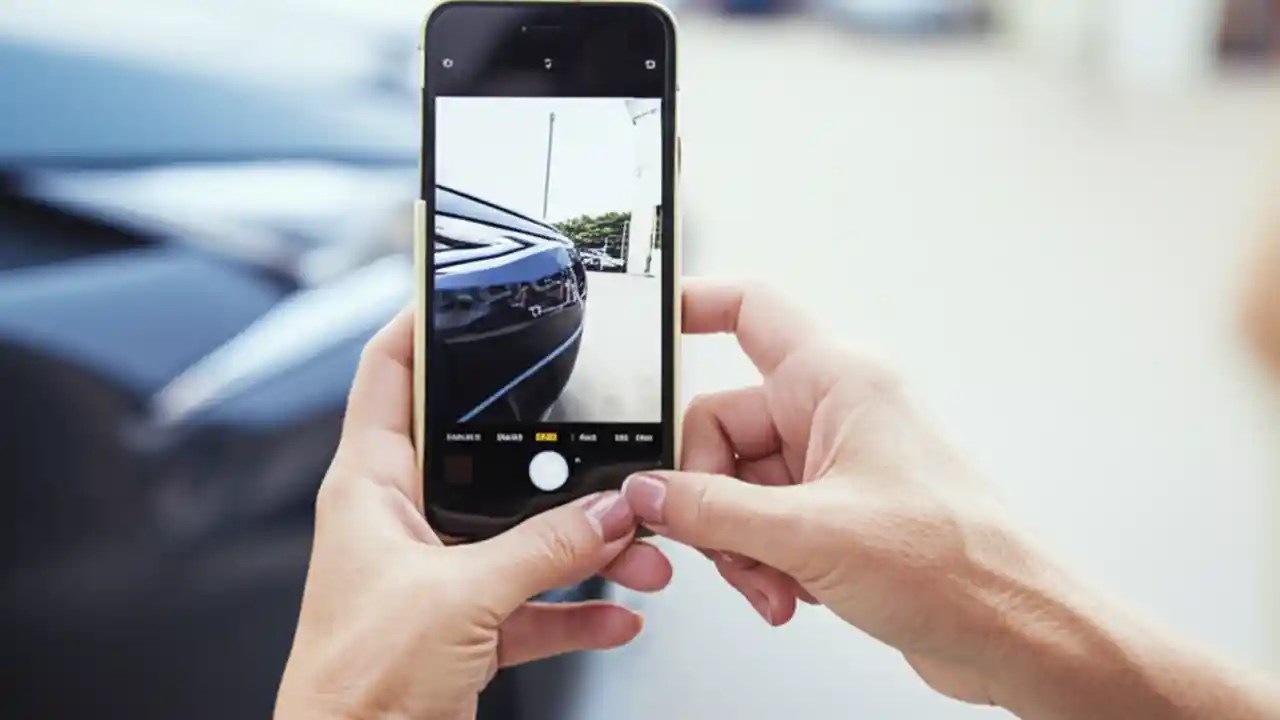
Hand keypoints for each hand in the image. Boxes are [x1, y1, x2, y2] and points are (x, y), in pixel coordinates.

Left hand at [276, 307, 671, 719]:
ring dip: (582, 542)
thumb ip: (542, 552)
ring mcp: (435, 574)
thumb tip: (606, 515)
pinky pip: (532, 601)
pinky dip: (577, 608)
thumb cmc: (353, 689)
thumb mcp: (458, 601)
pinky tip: (618, 613)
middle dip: (550, 458)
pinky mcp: (463, 625)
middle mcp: (401, 522)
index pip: (388, 375)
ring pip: (520, 535)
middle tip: (600, 444)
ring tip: (635, 546)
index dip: (421, 325)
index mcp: (370, 488)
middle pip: (481, 459)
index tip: (464, 291)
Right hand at [624, 279, 1040, 705]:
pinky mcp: (834, 513)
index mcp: (838, 381)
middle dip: (710, 495)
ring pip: (738, 485)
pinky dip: (761, 560)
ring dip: (737, 542)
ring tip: (768, 580)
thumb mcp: (810, 535)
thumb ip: (713, 512)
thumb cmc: (959, 564)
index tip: (647, 324)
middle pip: (722, 425)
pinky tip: (787, 590)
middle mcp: (834, 414)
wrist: (1011, 631)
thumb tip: (651, 495)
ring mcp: (833, 465)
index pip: (749, 311)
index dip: (693, 306)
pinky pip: (762, 522)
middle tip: (722, 539)